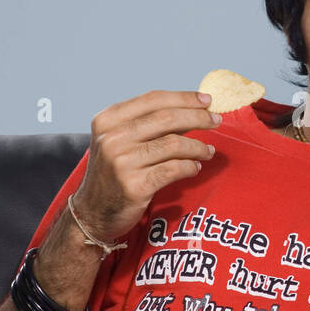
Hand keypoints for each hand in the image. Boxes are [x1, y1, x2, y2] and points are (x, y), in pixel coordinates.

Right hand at [72, 89, 220, 245]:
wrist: (92, 213)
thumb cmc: (114, 172)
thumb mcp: (120, 140)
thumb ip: (148, 125)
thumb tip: (192, 109)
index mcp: (108, 120)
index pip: (153, 100)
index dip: (184, 98)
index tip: (207, 100)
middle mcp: (112, 138)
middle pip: (166, 118)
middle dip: (198, 117)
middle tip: (217, 121)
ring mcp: (122, 162)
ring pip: (173, 144)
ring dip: (198, 146)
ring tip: (208, 151)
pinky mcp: (134, 186)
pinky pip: (173, 170)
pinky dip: (189, 167)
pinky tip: (195, 168)